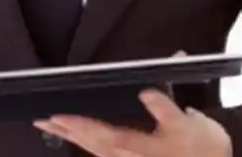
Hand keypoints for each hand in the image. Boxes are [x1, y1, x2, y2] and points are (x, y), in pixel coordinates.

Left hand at [35, 89, 231, 156]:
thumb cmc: (201, 145)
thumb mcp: (187, 123)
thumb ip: (164, 107)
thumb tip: (146, 91)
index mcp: (138, 148)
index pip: (100, 134)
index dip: (78, 124)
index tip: (57, 115)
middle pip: (90, 143)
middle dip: (65, 130)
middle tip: (40, 118)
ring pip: (93, 149)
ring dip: (69, 136)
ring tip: (47, 124)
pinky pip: (100, 153)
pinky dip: (84, 142)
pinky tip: (72, 134)